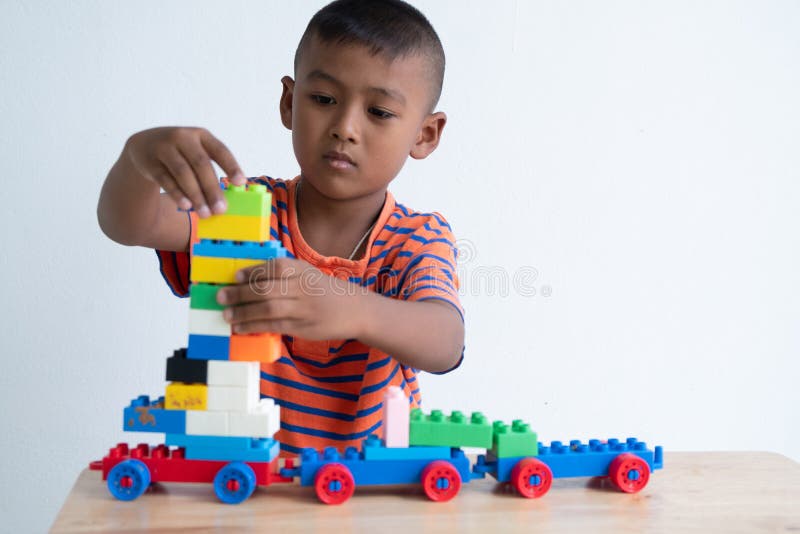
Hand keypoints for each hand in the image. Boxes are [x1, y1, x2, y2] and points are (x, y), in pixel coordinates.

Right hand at [124, 127, 245, 217]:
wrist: (144, 145)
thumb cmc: (180, 153)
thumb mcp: (195, 152)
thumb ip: (209, 170)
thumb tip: (221, 201)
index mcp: (201, 135)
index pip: (220, 150)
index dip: (231, 166)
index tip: (241, 183)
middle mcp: (183, 137)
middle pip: (201, 164)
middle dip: (212, 189)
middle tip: (221, 209)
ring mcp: (164, 148)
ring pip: (183, 173)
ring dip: (196, 195)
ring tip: (205, 213)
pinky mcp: (150, 162)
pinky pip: (165, 180)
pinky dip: (177, 194)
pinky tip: (186, 206)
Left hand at [216, 258, 372, 339]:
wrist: (355, 310)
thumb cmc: (326, 291)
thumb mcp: (309, 275)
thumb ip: (285, 275)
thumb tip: (248, 279)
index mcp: (303, 270)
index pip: (275, 267)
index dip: (252, 271)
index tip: (234, 276)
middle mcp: (303, 287)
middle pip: (267, 289)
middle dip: (240, 293)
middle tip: (221, 296)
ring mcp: (304, 308)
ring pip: (268, 309)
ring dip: (244, 312)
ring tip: (227, 315)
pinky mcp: (303, 327)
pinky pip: (275, 326)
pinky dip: (255, 326)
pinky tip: (241, 327)